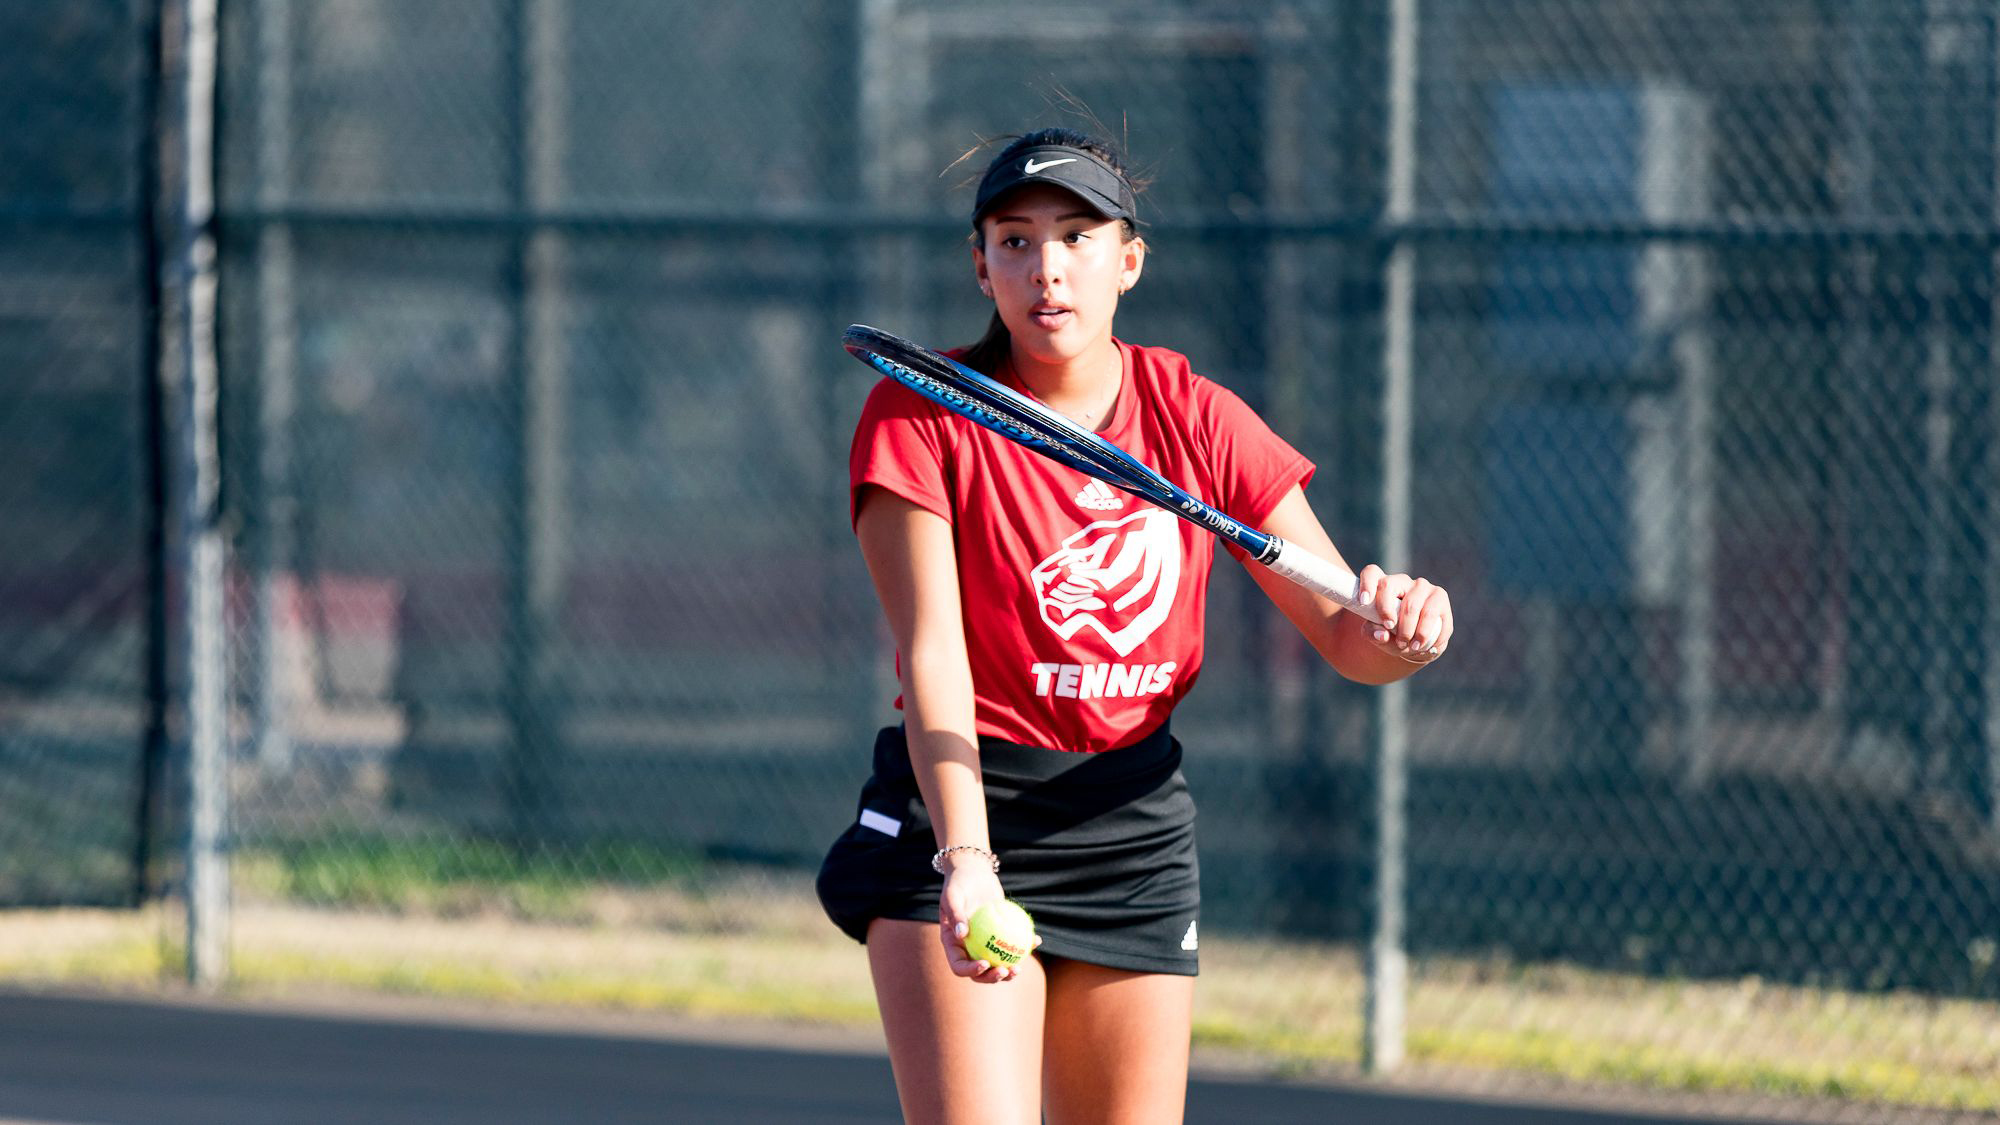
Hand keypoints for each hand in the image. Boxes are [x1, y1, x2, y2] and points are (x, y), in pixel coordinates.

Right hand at [937, 858, 1040, 983]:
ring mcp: (985, 943)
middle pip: (979, 972)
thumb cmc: (958, 883)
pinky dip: (1024, 944)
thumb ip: (955, 914)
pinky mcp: (1000, 934)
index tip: (985, 964)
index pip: (959, 966)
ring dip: (1009, 970)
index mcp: (953, 945)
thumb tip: (963, 934)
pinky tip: (1036, 940)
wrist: (973, 872)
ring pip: (997, 963)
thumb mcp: (952, 895)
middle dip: (993, 977)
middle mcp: (968, 948)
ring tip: (1019, 967)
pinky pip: (1012, 943)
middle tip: (1006, 970)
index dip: (971, 971)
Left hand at [1356, 564, 1451, 662]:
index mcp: (1381, 585)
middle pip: (1389, 586)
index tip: (1363, 602)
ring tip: (1410, 646)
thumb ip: (1373, 633)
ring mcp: (1421, 586)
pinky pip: (1433, 614)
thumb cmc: (1391, 635)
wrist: (1415, 645)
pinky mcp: (1439, 596)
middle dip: (1389, 615)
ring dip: (1410, 630)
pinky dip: (1427, 633)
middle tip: (1391, 634)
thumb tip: (1382, 634)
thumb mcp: (1376, 636)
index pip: (1371, 573)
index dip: (1366, 584)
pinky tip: (1425, 645)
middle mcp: (1401, 581)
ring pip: (1412, 604)